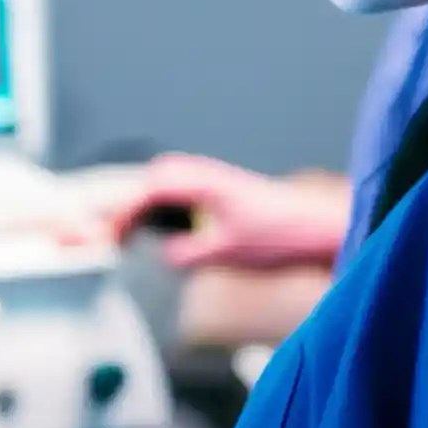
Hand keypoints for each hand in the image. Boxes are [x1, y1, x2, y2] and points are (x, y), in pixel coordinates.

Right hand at [112, 153, 348, 269]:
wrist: (320, 225)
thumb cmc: (282, 232)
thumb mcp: (227, 251)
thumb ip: (187, 253)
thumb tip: (162, 254)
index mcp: (201, 182)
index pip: (148, 191)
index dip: (123, 213)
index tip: (110, 236)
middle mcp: (203, 173)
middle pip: (149, 179)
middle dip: (124, 203)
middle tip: (108, 232)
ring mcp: (210, 177)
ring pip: (161, 179)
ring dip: (140, 200)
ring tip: (124, 228)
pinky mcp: (218, 187)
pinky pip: (175, 186)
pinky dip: (156, 201)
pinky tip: (155, 221)